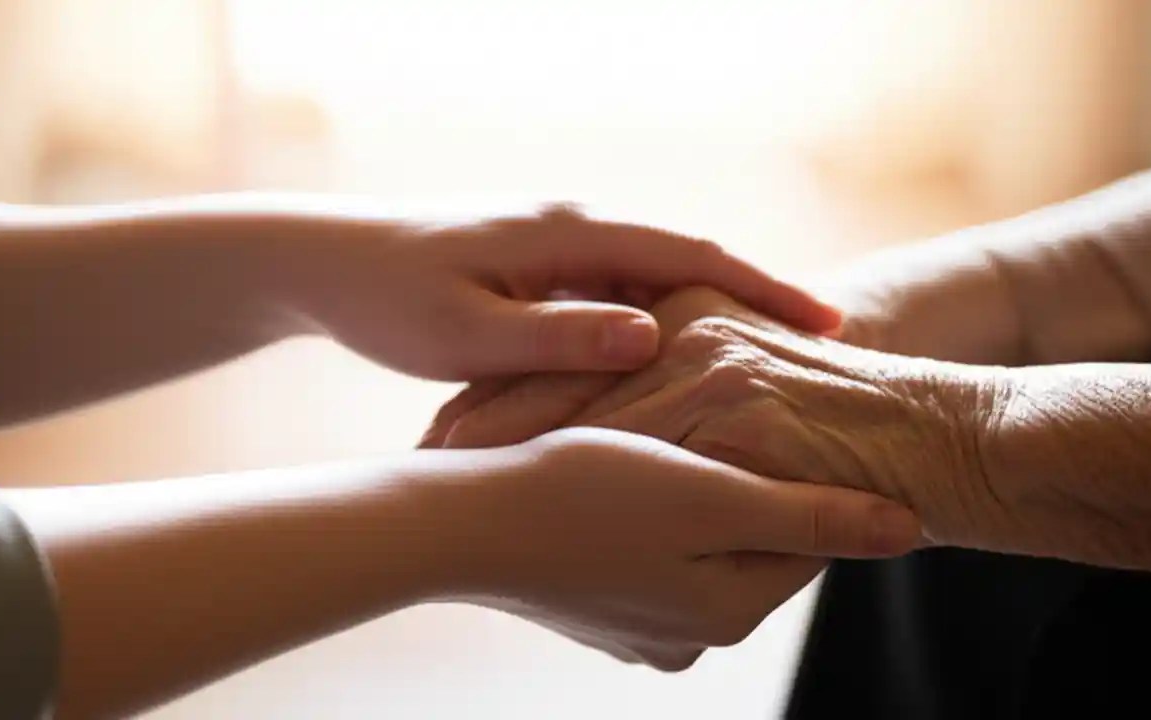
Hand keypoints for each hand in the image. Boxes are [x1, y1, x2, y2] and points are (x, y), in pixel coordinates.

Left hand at [286, 205, 839, 379]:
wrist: (322, 262)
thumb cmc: (385, 299)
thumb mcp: (467, 331)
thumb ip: (558, 336)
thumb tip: (653, 335)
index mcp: (569, 233)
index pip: (690, 253)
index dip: (764, 288)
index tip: (828, 322)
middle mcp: (575, 229)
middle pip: (690, 263)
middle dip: (758, 299)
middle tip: (827, 346)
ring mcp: (560, 247)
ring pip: (658, 282)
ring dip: (716, 313)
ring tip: (775, 359)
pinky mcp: (542, 270)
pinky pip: (621, 296)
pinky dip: (665, 323)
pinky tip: (687, 361)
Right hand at [449, 427, 920, 670]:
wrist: (457, 518)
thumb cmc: (583, 494)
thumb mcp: (710, 497)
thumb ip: (813, 515)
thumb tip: (910, 530)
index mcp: (726, 612)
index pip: (809, 541)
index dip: (807, 473)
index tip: (797, 416)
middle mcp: (686, 635)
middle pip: (754, 540)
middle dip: (747, 480)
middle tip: (725, 414)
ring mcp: (636, 625)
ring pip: (700, 537)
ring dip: (697, 485)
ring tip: (671, 432)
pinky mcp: (596, 602)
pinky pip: (651, 543)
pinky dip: (651, 503)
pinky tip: (623, 462)